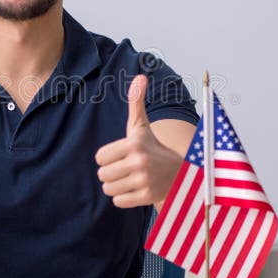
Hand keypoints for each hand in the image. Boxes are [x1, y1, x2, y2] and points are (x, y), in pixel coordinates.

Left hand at [95, 75, 182, 207]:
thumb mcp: (141, 126)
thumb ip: (136, 101)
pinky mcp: (146, 197)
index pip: (99, 157)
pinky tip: (136, 189)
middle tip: (127, 168)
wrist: (178, 173)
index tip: (122, 154)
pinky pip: (118, 201)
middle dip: (111, 173)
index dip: (108, 157)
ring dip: (117, 186)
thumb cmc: (152, 147)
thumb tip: (140, 76)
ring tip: (131, 178)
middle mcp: (139, 161)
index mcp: (134, 143)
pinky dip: (124, 198)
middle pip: (102, 174)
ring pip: (108, 189)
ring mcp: (144, 180)